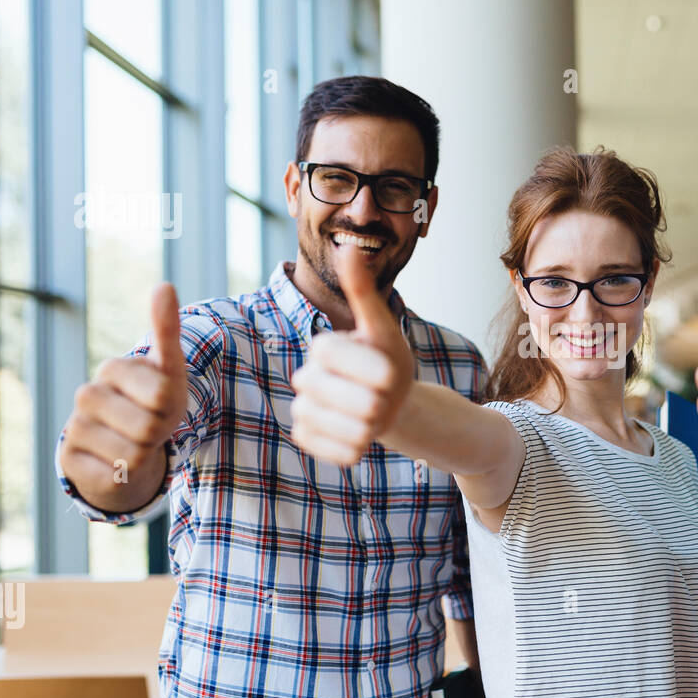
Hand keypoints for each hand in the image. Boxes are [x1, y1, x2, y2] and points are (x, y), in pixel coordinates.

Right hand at [60, 283, 188, 510]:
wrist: (130, 449)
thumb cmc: (155, 405)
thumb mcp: (170, 372)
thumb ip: (167, 330)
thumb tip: (164, 284)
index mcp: (114, 368)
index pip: (163, 393)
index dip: (173, 405)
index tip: (164, 402)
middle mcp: (87, 394)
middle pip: (150, 425)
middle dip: (160, 432)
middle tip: (152, 427)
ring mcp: (74, 427)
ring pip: (134, 453)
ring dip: (144, 455)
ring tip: (135, 444)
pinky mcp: (68, 461)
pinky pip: (115, 476)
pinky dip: (126, 475)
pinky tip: (115, 464)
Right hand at [289, 243, 414, 464]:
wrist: (394, 403)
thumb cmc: (389, 362)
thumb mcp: (384, 329)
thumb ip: (364, 293)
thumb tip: (350, 248)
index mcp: (322, 347)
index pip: (333, 355)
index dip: (367, 368)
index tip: (391, 375)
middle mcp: (305, 377)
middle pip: (331, 394)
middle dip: (371, 401)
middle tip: (385, 400)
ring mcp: (303, 409)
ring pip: (331, 425)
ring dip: (366, 427)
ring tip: (376, 419)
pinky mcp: (307, 437)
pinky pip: (329, 449)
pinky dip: (354, 449)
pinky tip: (364, 438)